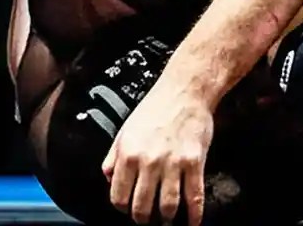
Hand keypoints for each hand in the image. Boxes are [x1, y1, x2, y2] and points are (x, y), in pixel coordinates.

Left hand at [102, 83, 214, 225]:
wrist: (185, 90)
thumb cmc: (156, 107)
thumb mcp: (125, 129)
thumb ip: (113, 156)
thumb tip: (108, 178)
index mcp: (128, 153)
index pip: (118, 196)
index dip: (122, 207)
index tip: (128, 208)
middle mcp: (148, 161)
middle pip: (141, 207)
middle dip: (143, 218)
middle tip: (148, 218)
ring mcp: (173, 163)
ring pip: (167, 207)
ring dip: (166, 219)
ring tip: (166, 219)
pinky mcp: (194, 163)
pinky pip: (194, 197)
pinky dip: (194, 215)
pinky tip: (192, 222)